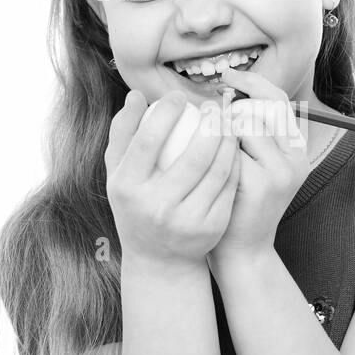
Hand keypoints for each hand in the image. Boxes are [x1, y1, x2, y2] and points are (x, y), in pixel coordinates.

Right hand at [105, 89, 240, 264]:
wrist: (159, 260)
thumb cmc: (135, 205)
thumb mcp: (117, 174)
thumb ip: (122, 133)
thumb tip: (137, 95)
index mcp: (128, 189)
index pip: (148, 142)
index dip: (166, 114)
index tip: (180, 97)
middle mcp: (157, 207)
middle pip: (192, 156)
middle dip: (209, 124)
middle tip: (214, 106)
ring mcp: (187, 220)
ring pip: (217, 170)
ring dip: (228, 139)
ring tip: (228, 121)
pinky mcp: (211, 228)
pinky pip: (229, 185)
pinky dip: (234, 162)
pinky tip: (236, 146)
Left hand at [208, 65, 309, 261]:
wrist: (239, 252)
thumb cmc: (236, 203)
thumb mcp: (251, 166)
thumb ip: (248, 135)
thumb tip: (226, 92)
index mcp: (295, 150)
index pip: (277, 100)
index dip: (253, 82)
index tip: (228, 76)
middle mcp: (295, 159)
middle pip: (264, 106)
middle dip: (234, 106)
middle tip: (213, 120)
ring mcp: (281, 172)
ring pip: (247, 122)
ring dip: (223, 126)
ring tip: (210, 145)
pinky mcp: (261, 184)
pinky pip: (232, 146)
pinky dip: (216, 147)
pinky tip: (205, 160)